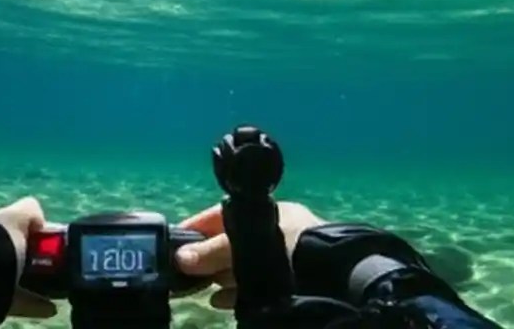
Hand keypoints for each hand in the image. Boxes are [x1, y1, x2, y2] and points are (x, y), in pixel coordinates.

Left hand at [0, 197, 58, 318]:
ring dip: (34, 282)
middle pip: (10, 249)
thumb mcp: (16, 216)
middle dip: (31, 256)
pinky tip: (49, 307)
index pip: (6, 220)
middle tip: (52, 265)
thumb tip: (40, 222)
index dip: (28, 228)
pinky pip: (14, 299)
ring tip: (54, 290)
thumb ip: (30, 212)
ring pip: (12, 275)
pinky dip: (32, 303)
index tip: (46, 240)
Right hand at [175, 201, 324, 309]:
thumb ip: (214, 252)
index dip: (198, 226)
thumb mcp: (248, 245)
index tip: (176, 240)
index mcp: (269, 213)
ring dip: (218, 276)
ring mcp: (281, 259)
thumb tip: (181, 258)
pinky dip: (234, 292)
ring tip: (198, 286)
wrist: (337, 280)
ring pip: (240, 265)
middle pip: (230, 242)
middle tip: (183, 269)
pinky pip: (250, 285)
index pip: (224, 215)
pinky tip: (219, 301)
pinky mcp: (284, 283)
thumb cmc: (293, 250)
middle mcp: (274, 233)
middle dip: (206, 256)